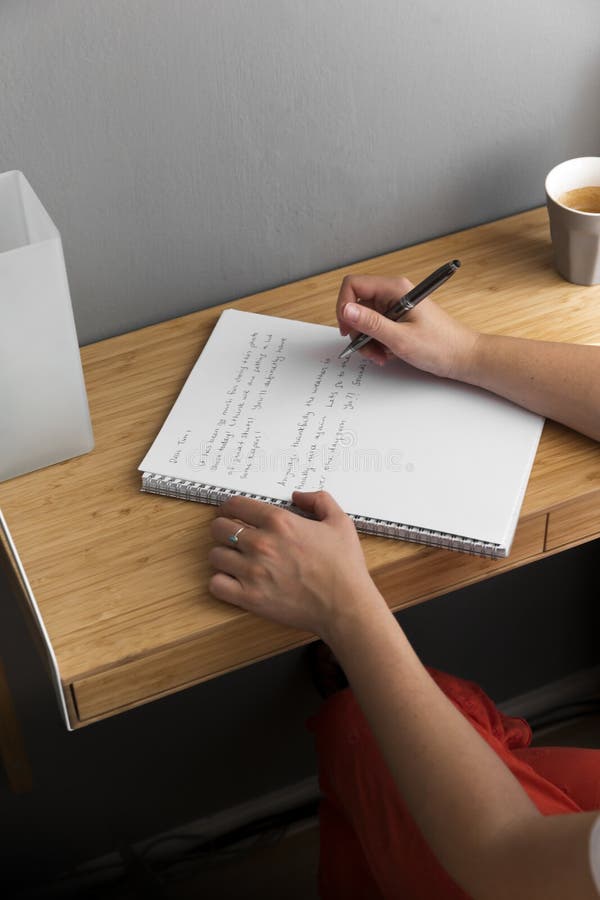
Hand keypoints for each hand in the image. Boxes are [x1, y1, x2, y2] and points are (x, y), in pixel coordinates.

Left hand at [208, 490, 382, 639]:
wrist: (346, 606)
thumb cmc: (344, 566)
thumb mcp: (340, 522)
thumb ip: (319, 500)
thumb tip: (297, 496)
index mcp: (280, 521)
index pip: (235, 505)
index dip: (229, 507)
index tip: (230, 512)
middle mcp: (261, 543)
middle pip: (219, 528)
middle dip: (223, 529)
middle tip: (232, 536)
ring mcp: (253, 572)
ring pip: (215, 555)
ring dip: (223, 556)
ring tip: (235, 560)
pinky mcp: (250, 597)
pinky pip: (215, 584)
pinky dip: (221, 582)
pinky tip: (234, 581)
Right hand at [337, 274, 478, 378]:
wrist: (463, 357)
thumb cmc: (441, 346)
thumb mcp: (400, 338)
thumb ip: (371, 323)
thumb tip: (346, 310)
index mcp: (395, 289)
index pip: (354, 285)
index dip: (344, 306)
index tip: (347, 328)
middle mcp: (394, 293)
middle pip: (357, 305)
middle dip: (357, 330)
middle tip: (368, 349)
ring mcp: (396, 307)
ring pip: (365, 320)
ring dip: (367, 341)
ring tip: (380, 355)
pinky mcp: (398, 319)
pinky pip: (376, 328)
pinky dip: (376, 343)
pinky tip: (387, 354)